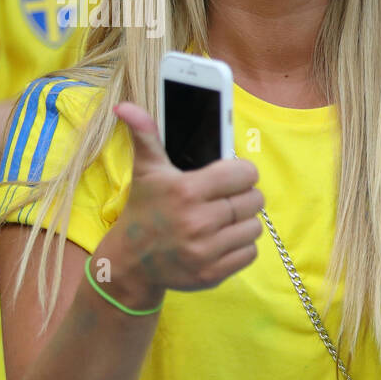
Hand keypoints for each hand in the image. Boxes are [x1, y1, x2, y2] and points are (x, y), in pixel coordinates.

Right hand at [95, 103, 263, 309]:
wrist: (131, 262)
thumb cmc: (145, 209)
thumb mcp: (146, 171)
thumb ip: (145, 135)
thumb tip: (126, 106)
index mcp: (187, 190)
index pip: (245, 173)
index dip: (242, 173)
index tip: (232, 176)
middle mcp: (197, 221)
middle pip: (254, 200)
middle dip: (243, 197)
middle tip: (226, 199)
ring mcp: (205, 251)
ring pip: (254, 227)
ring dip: (243, 222)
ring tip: (222, 220)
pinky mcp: (212, 274)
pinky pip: (250, 253)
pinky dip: (240, 246)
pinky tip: (220, 240)